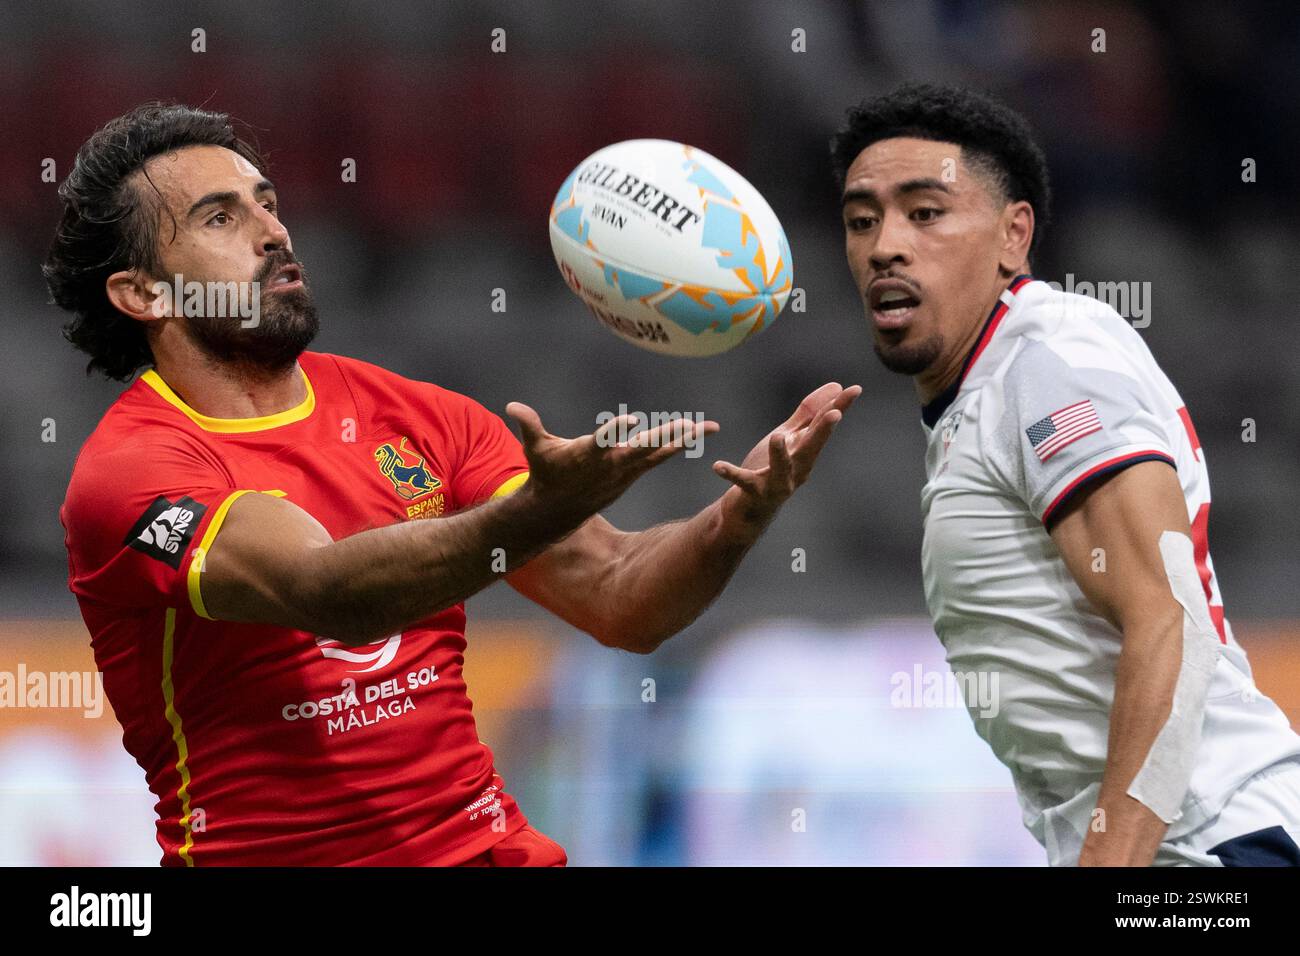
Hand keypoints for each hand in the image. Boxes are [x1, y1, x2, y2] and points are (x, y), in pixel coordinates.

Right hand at [506, 402, 718, 524]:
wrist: (559, 510)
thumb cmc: (546, 472)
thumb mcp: (535, 450)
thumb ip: (529, 426)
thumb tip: (511, 407)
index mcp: (588, 456)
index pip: (602, 442)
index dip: (614, 432)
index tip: (630, 420)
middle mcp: (611, 464)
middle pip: (642, 448)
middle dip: (666, 437)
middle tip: (690, 426)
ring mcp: (625, 470)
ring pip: (659, 452)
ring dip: (683, 439)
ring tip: (708, 427)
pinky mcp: (634, 472)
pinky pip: (661, 456)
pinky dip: (679, 444)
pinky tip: (698, 433)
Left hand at [713, 382, 860, 525]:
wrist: (750, 512)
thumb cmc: (772, 471)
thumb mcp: (790, 438)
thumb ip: (809, 415)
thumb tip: (835, 387)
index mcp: (805, 453)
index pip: (823, 427)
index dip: (840, 408)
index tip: (855, 389)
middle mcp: (797, 469)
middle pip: (811, 448)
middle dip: (823, 431)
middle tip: (835, 414)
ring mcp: (777, 484)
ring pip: (781, 468)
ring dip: (779, 454)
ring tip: (776, 437)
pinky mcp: (753, 493)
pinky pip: (742, 482)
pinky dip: (732, 473)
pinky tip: (718, 466)